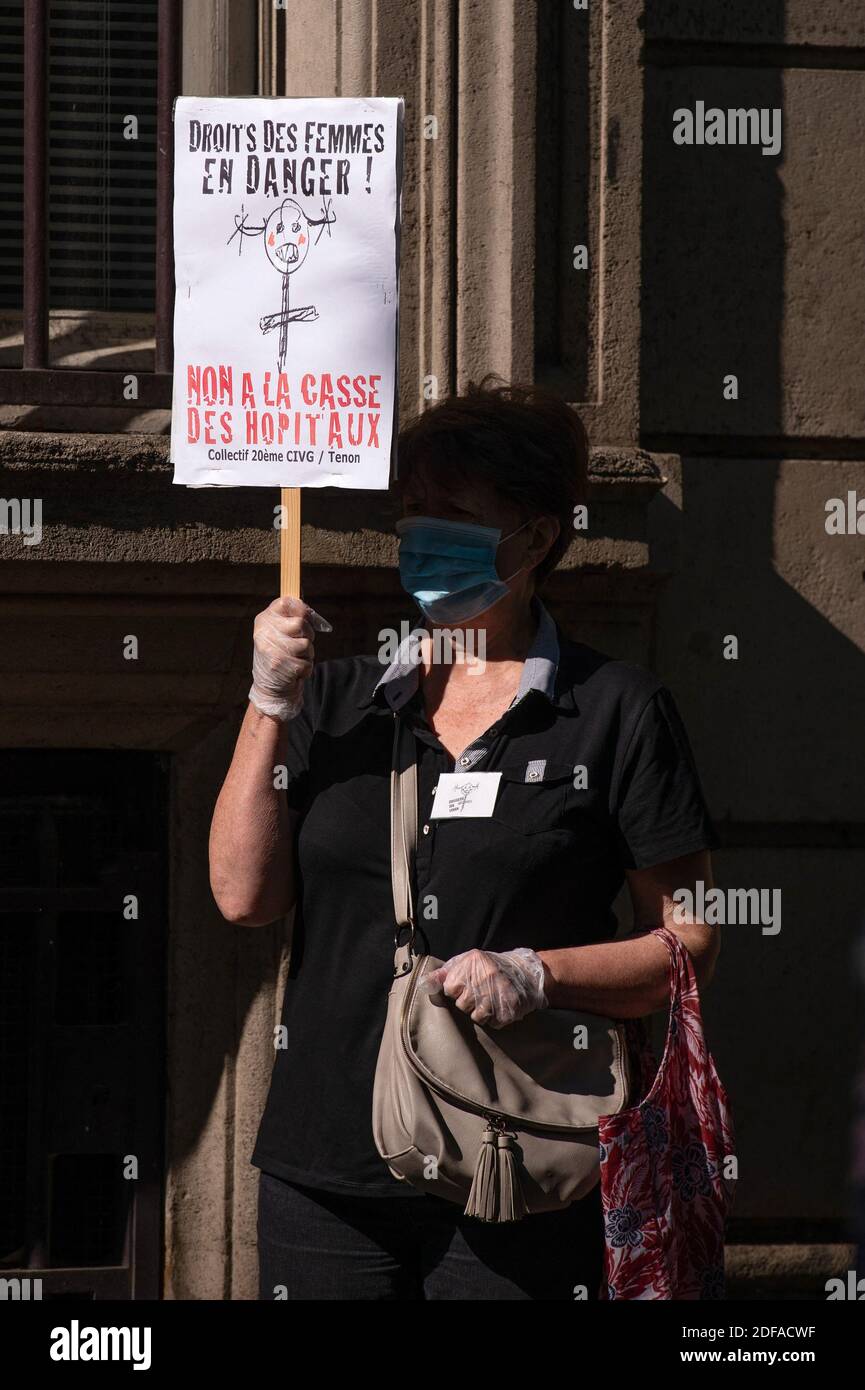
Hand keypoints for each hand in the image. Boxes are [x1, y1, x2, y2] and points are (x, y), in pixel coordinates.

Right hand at [249, 596, 331, 721]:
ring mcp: (271, 650)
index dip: (301, 608)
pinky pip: (307, 663)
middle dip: (308, 635)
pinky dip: (306, 669)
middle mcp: (264, 633)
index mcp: (263, 620)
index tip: (304, 617)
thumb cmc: (279, 655)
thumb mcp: (278, 632)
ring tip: (295, 658)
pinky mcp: (281, 666)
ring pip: (306, 644)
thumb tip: (308, 609)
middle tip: (300, 643)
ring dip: (307, 654)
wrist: (269, 688)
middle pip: (301, 623)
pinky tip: (294, 671)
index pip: (287, 602)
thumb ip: (290, 618)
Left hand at [419, 947, 548, 1028]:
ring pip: (477, 1017)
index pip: (450, 989)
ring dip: (481, 1013)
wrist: (526, 971)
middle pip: (462, 1005)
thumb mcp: (466, 962)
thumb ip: (444, 973)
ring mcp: (499, 994)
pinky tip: (500, 1006)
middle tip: (480, 993)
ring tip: (490, 1000)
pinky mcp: (510, 1009)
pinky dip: (496, 1019)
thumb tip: (423, 983)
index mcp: (471, 963)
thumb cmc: (490, 967)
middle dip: (468, 1002)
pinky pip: (494, 1024)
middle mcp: (485, 977)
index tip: (466, 986)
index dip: (457, 991)